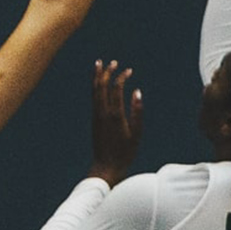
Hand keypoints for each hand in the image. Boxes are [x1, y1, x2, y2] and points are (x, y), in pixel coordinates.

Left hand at [87, 60, 141, 184]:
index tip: (128, 70)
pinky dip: (95, 87)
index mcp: (115, 115)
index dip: (121, 77)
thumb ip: (137, 112)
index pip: (116, 89)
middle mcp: (102, 113)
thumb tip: (137, 92)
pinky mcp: (94, 120)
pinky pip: (93, 98)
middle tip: (112, 62)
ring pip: (94, 91)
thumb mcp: (136, 133)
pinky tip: (98, 83)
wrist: (105, 167)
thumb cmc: (125, 153)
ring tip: (99, 65)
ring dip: (97, 77)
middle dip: (106, 72)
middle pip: (101, 86)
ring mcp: (96, 116)